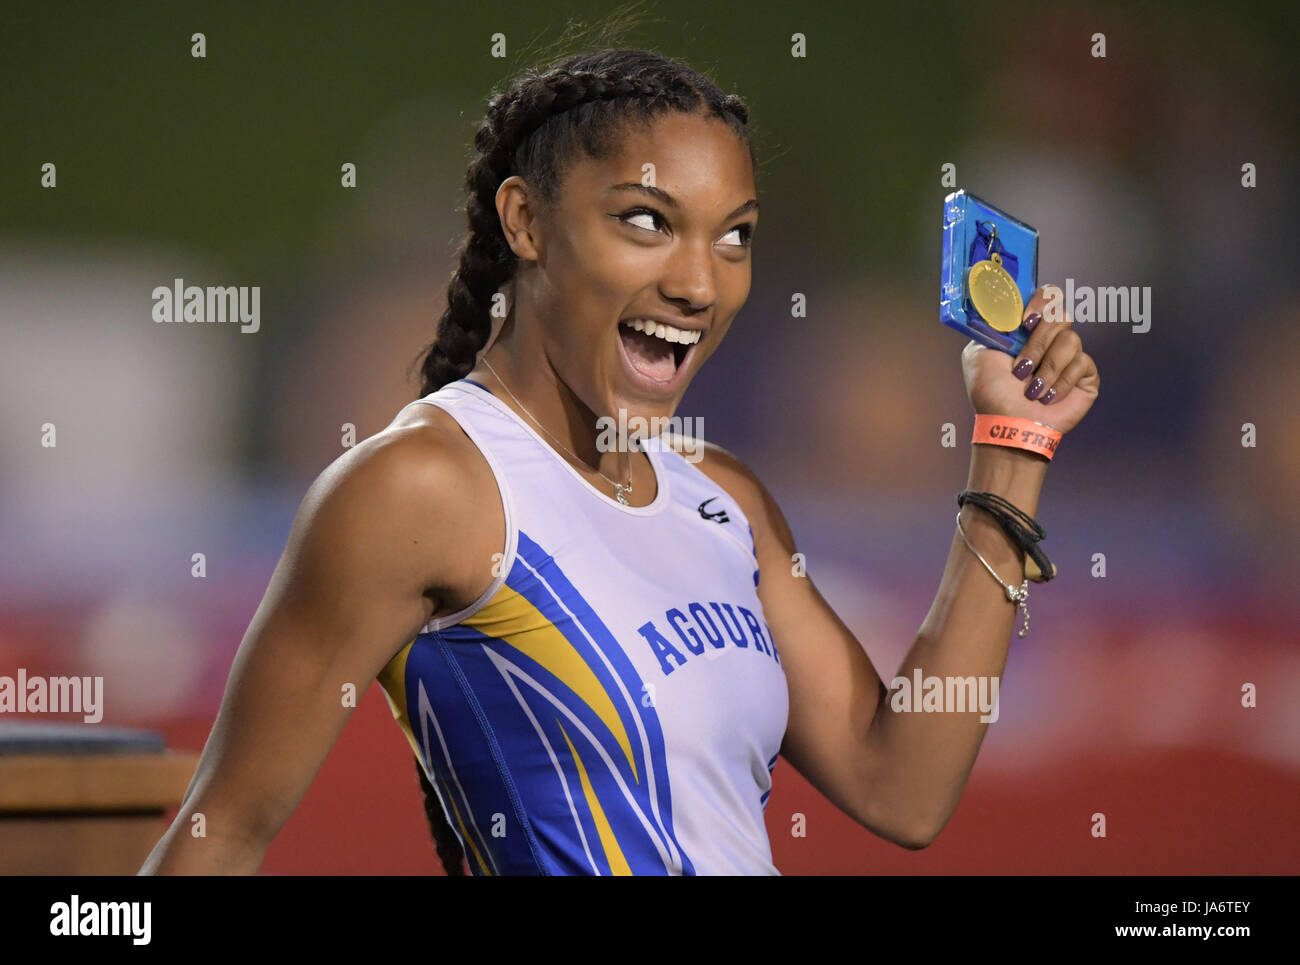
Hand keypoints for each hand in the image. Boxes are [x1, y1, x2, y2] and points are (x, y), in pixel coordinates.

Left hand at [962, 285, 1100, 434]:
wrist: (1008, 424)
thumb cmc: (991, 394)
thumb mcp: (980, 352)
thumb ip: (993, 323)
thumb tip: (1002, 302)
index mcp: (1026, 330)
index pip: (1045, 297)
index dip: (1040, 302)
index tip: (1026, 321)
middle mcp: (1049, 339)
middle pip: (1060, 314)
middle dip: (1037, 343)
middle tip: (1022, 368)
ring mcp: (1068, 356)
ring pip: (1071, 339)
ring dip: (1046, 368)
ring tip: (1032, 390)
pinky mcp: (1085, 375)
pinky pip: (1082, 362)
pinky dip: (1060, 383)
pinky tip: (1047, 398)